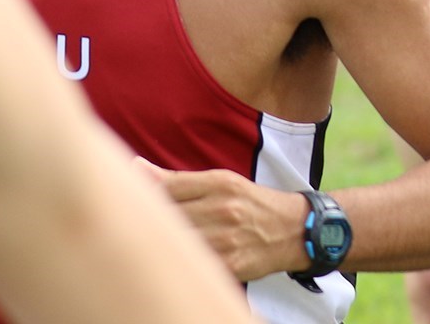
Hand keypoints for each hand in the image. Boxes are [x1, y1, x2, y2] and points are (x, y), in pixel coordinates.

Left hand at [142, 160, 305, 280]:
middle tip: (145, 227)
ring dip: (165, 244)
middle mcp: (224, 208)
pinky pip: (192, 263)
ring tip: (163, 244)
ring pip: (176, 242)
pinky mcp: (230, 264)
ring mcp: (227, 238)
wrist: (296, 230)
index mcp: (221, 183)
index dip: (146, 198)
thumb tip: (134, 166)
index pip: (165, 188)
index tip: (139, 203)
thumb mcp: (222, 183)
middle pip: (166, 216)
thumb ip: (177, 179)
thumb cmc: (252, 204)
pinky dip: (182, 261)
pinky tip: (181, 259)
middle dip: (153, 223)